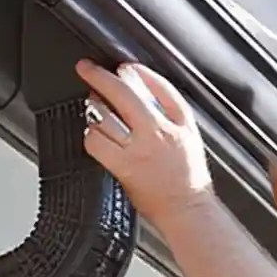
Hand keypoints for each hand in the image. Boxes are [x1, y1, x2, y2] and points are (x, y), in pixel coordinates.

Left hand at [75, 59, 211, 221]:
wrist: (187, 209)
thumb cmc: (188, 177)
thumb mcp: (190, 134)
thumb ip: (171, 108)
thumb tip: (147, 86)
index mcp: (176, 123)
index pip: (156, 85)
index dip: (134, 71)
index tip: (123, 68)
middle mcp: (156, 132)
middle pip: (123, 94)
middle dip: (99, 76)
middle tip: (86, 68)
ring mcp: (137, 150)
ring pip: (105, 117)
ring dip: (93, 107)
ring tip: (93, 106)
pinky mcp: (122, 167)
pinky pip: (96, 143)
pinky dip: (90, 134)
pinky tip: (94, 134)